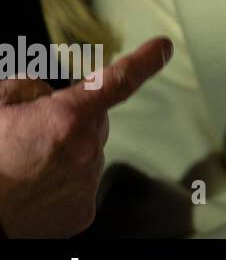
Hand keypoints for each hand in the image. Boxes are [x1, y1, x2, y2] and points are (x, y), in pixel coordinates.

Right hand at [0, 37, 172, 237]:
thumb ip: (28, 88)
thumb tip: (46, 92)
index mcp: (67, 118)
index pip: (118, 81)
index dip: (144, 61)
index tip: (164, 47)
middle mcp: (86, 151)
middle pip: (93, 122)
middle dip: (71, 121)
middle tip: (30, 137)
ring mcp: (86, 184)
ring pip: (86, 155)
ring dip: (65, 155)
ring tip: (26, 167)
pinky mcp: (82, 212)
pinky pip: (80, 186)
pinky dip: (61, 184)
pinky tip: (34, 189)